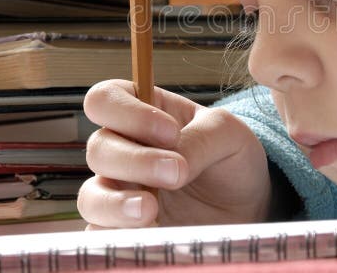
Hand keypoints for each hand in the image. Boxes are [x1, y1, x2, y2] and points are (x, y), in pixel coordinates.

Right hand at [77, 80, 270, 227]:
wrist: (246, 208)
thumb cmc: (232, 159)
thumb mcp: (228, 134)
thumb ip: (200, 139)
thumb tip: (171, 162)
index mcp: (143, 113)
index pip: (105, 99)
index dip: (127, 113)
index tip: (170, 133)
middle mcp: (124, 150)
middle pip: (97, 148)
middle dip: (135, 161)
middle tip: (176, 173)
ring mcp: (119, 191)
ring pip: (90, 196)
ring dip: (116, 204)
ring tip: (151, 211)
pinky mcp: (122, 229)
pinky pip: (99, 235)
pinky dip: (116, 236)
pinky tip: (149, 234)